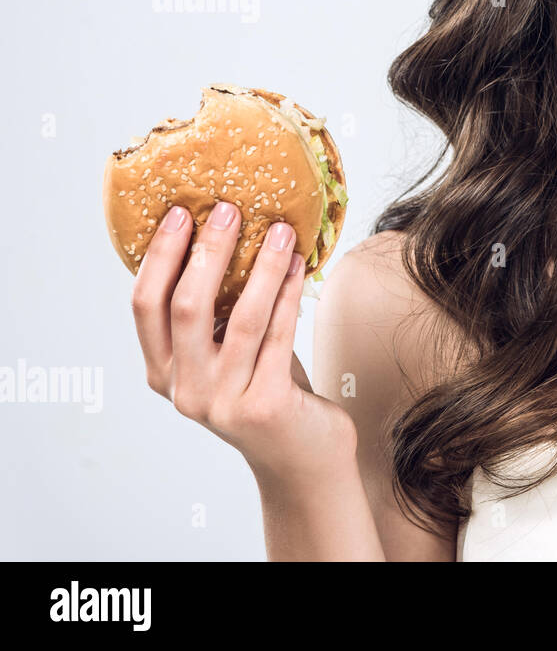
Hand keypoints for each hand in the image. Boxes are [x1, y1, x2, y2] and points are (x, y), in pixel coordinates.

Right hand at [131, 201, 356, 483]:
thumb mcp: (227, 354)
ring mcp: (223, 401)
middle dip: (207, 251)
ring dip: (263, 267)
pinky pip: (279, 335)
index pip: (144, 306)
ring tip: (281, 230)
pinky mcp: (265, 406)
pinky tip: (301, 265)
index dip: (160, 256)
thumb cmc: (266, 391)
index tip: (178, 212)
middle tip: (229, 209)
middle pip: (185, 306)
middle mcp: (185, 389)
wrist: (302, 457)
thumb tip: (226, 234)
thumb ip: (217, 314)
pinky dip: (290, 294)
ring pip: (241, 317)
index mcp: (163, 372)